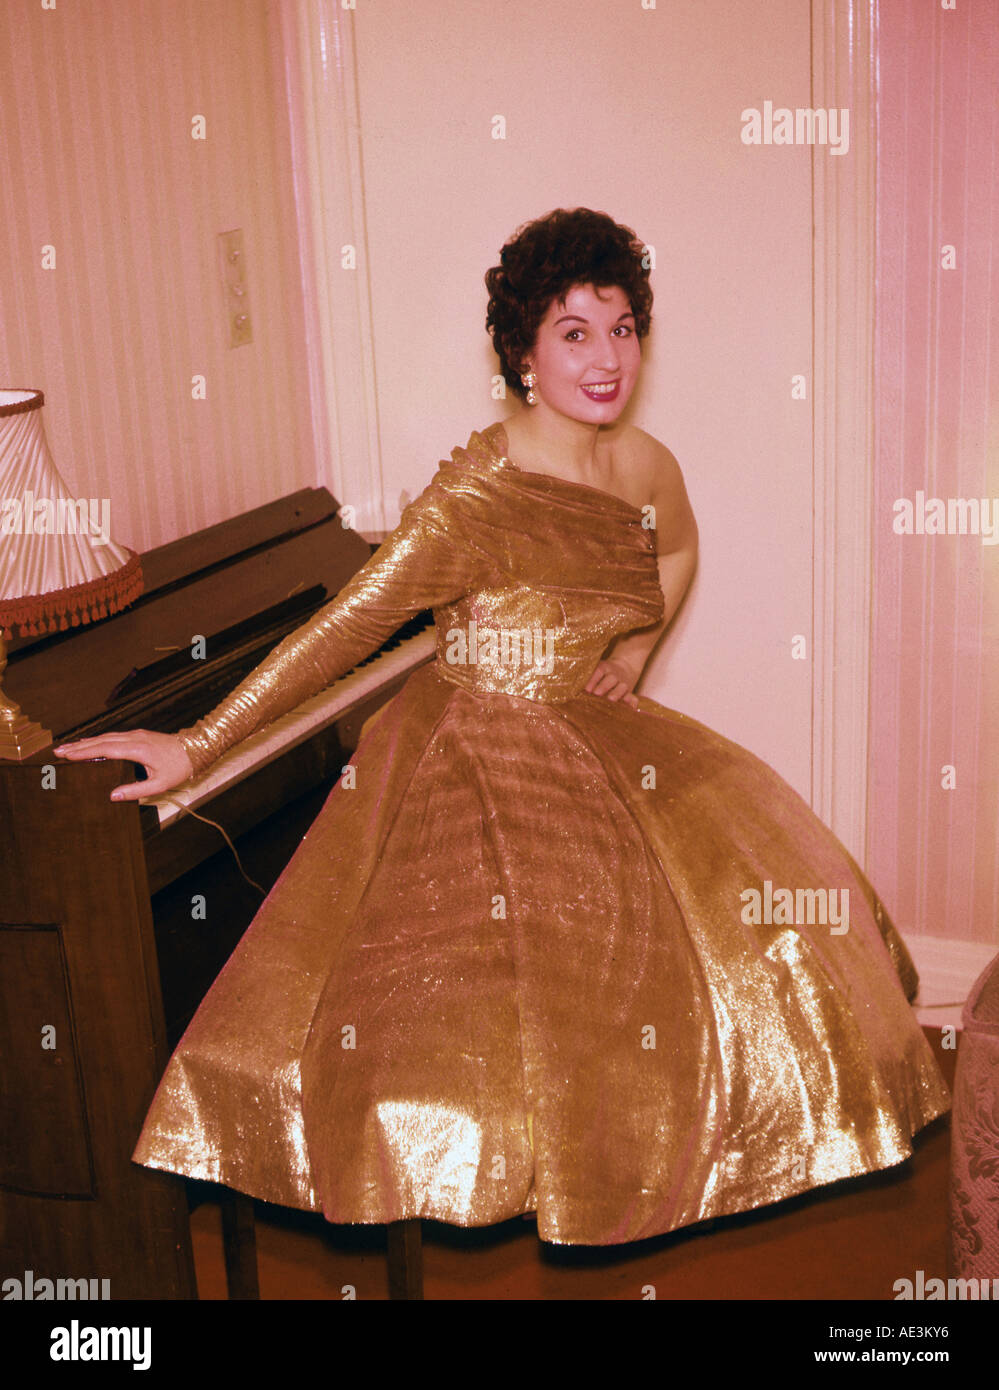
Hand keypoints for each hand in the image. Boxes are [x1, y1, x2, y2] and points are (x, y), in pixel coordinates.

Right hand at [52, 730, 194, 800]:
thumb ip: (135, 790)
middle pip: (101, 740)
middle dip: (79, 746)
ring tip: (68, 748)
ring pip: (106, 736)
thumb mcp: (159, 785)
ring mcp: (136, 735)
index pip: (106, 749)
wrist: (195, 749)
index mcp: (138, 749)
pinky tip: (90, 744)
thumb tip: (112, 796)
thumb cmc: (179, 767)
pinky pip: (113, 736)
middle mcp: (135, 738)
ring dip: (86, 742)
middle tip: (58, 751)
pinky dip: (98, 740)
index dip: (85, 752)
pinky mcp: (138, 735)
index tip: (67, 755)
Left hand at [584, 659, 640, 709]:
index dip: (593, 679)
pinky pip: (633, 697)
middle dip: (604, 686)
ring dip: (617, 693)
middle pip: (611, 679)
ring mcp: (623, 683)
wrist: (625, 667)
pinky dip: (632, 702)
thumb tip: (572, 689)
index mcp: (605, 668)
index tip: (586, 689)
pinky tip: (630, 708)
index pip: (599, 671)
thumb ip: (587, 677)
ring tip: (611, 699)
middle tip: (597, 693)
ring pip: (622, 687)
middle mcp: (614, 675)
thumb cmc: (603, 673)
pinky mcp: (629, 692)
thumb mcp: (597, 670)